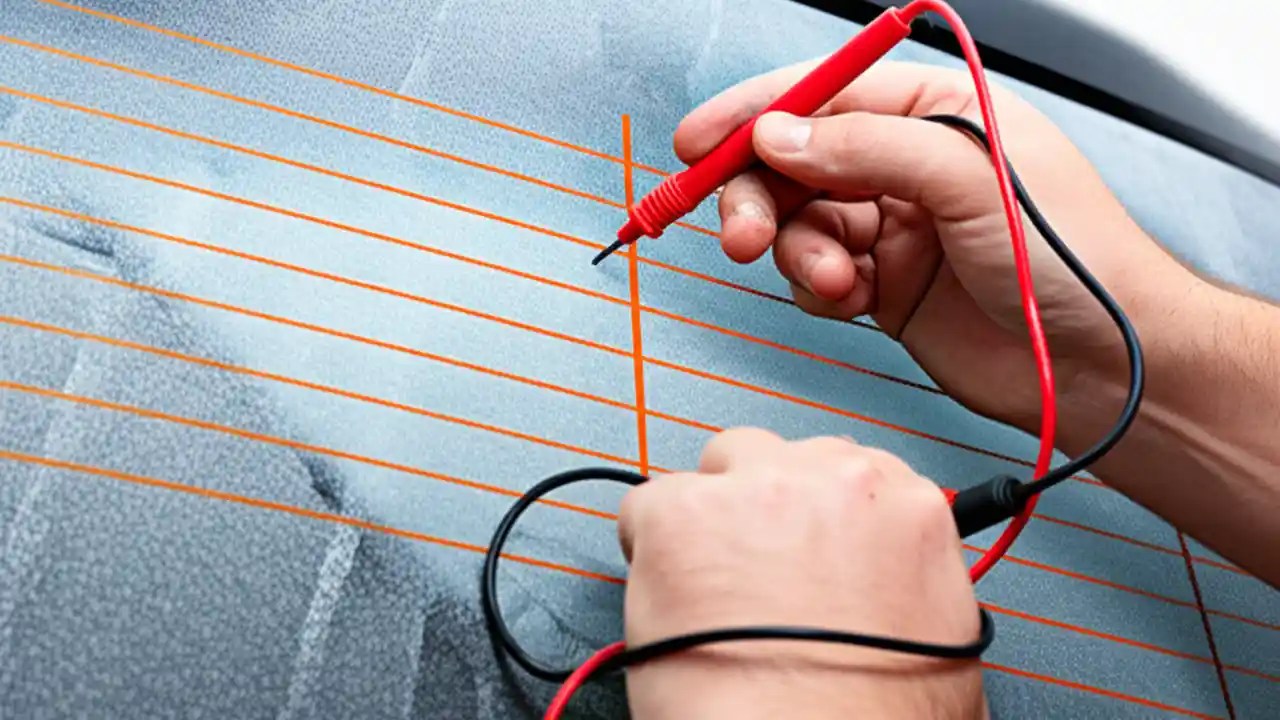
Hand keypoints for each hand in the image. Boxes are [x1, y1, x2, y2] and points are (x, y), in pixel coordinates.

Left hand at [618, 428, 985, 719]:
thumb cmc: (875, 718)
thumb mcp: (945, 639)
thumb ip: (907, 576)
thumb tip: (882, 585)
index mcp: (911, 512)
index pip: (857, 471)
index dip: (819, 510)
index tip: (803, 540)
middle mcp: (837, 481)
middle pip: (783, 456)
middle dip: (764, 503)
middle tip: (751, 567)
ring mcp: (758, 489)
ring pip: (717, 467)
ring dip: (709, 514)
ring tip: (707, 585)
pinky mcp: (682, 511)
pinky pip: (646, 508)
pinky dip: (650, 549)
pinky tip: (669, 598)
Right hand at [674, 61, 1184, 427]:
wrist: (1102, 367)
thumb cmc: (1069, 257)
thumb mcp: (968, 177)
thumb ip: (865, 149)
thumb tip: (776, 136)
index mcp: (937, 111)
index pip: (825, 92)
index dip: (755, 113)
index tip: (698, 141)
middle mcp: (909, 164)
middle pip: (796, 162)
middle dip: (760, 196)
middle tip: (739, 235)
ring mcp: (895, 227)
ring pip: (801, 223)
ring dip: (797, 252)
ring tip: (832, 281)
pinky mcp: (885, 287)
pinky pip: (818, 275)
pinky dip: (819, 289)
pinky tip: (852, 300)